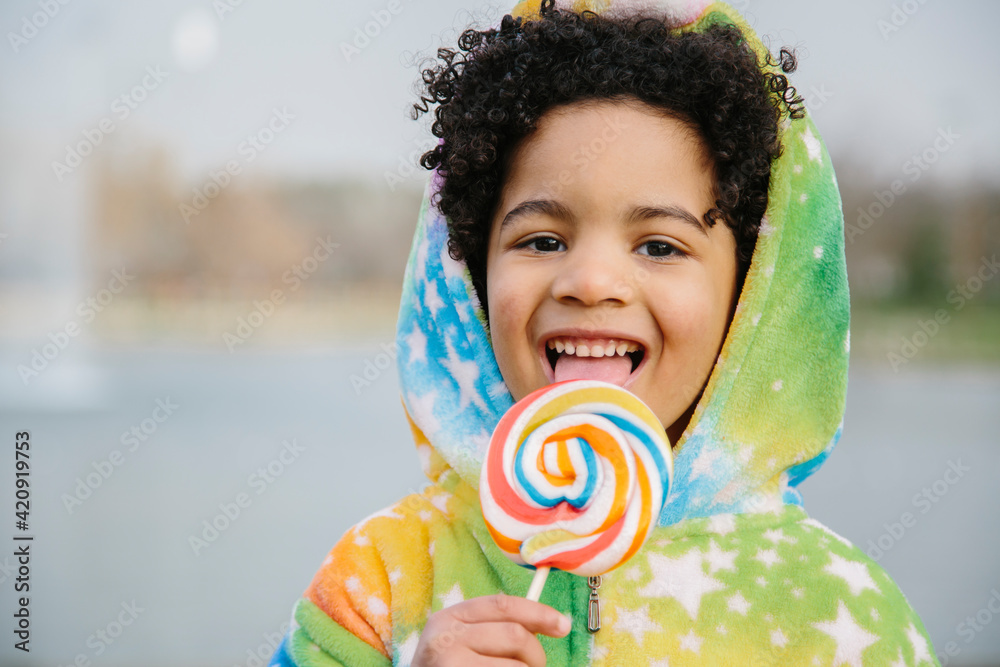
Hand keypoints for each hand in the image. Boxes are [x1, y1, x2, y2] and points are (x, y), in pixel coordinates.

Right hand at [411, 593, 571, 665]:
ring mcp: (450, 663)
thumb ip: (495, 630)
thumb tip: (548, 624)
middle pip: (515, 635)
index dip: (539, 612)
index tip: (563, 625)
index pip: (503, 605)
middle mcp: (445, 637)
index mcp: (449, 617)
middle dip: (536, 655)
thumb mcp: (462, 643)